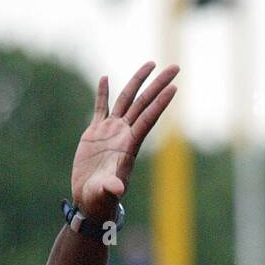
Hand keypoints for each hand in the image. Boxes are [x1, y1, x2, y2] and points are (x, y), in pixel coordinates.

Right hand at [71, 62, 178, 218]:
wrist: (89, 200)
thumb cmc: (100, 199)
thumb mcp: (105, 193)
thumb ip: (111, 188)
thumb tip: (117, 189)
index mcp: (129, 146)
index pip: (148, 119)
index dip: (160, 103)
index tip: (174, 87)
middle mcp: (124, 134)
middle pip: (144, 103)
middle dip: (159, 84)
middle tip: (175, 67)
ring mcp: (111, 131)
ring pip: (127, 100)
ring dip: (138, 81)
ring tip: (151, 64)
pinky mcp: (95, 133)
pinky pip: (101, 108)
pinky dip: (102, 93)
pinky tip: (105, 78)